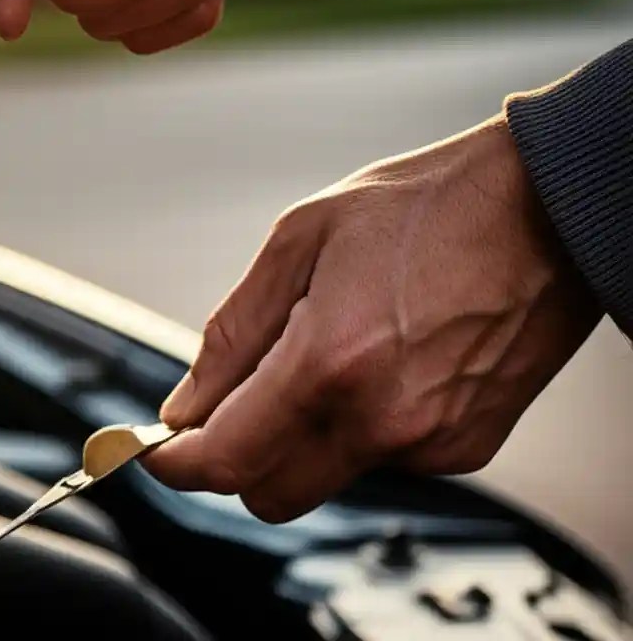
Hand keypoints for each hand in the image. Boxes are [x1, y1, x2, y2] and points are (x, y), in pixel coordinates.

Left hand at [140, 115, 601, 522]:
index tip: (157, 450)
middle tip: (234, 402)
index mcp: (329, 363)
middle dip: (235, 459)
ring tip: (333, 354)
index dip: (176, 464)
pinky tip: (384, 363)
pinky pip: (381, 461)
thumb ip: (232, 334)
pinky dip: (360, 429)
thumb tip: (186, 405)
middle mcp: (381, 419)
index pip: (226, 460)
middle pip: (268, 495)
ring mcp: (429, 442)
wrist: (548, 210)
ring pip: (323, 478)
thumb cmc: (427, 209)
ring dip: (300, 440)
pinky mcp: (466, 448)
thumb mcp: (301, 241)